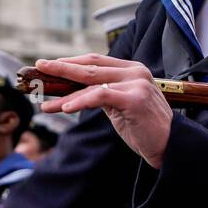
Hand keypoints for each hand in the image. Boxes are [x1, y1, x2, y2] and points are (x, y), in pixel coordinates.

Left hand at [35, 54, 172, 168]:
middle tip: (38, 68)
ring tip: (44, 102)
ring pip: (91, 82)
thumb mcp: (119, 106)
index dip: (70, 61)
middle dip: (61, 68)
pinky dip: (80, 101)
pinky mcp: (134, 99)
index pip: (95, 60)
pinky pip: (100, 96)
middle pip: (90, 65)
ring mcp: (136, 84)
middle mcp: (135, 72)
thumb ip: (101, 93)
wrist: (169, 146)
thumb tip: (70, 91)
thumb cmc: (143, 128)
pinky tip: (64, 108)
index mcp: (131, 69)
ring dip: (64, 93)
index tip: (49, 66)